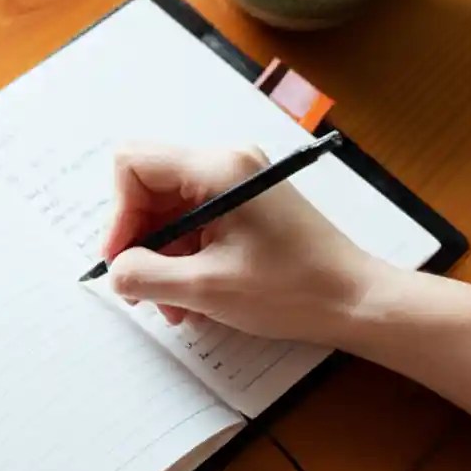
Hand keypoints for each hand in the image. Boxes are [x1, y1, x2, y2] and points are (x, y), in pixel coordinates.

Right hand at [102, 144, 391, 345]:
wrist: (355, 301)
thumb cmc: (293, 290)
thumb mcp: (206, 288)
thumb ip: (146, 275)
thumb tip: (115, 271)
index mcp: (218, 169)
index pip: (134, 166)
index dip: (118, 216)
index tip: (122, 262)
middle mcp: (226, 164)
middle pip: (149, 188)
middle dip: (139, 242)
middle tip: (140, 291)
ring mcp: (238, 184)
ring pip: (170, 211)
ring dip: (161, 258)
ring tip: (173, 306)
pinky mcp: (247, 206)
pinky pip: (195, 222)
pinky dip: (184, 258)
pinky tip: (191, 296)